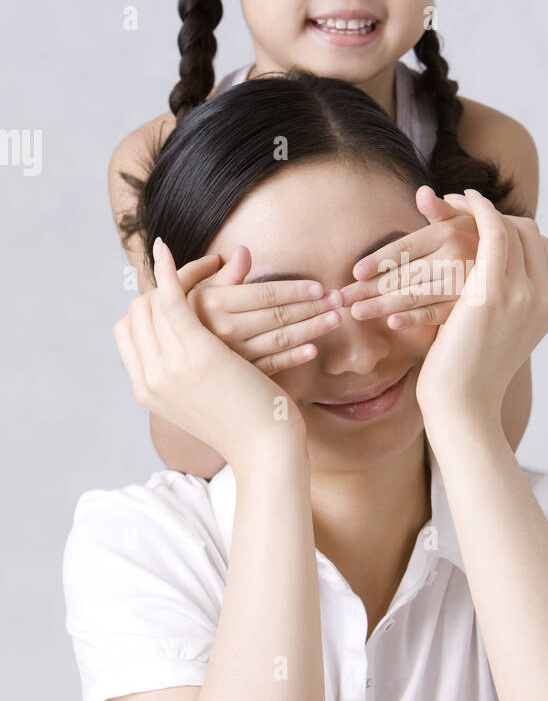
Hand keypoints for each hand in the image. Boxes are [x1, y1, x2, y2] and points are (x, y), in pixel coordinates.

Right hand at [113, 240, 307, 465]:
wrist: (267, 450)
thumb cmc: (246, 423)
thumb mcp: (208, 391)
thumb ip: (193, 360)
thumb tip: (192, 335)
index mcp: (148, 390)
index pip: (127, 332)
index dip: (144, 307)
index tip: (171, 292)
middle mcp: (150, 379)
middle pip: (138, 314)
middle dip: (160, 285)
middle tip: (196, 271)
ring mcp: (168, 366)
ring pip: (155, 304)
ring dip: (177, 274)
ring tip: (210, 260)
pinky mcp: (197, 352)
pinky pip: (171, 301)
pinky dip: (167, 272)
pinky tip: (165, 250)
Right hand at [182, 245, 344, 373]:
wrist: (169, 367)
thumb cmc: (187, 320)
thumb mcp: (197, 295)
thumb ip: (223, 276)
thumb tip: (242, 251)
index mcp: (211, 304)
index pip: (264, 294)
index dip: (294, 289)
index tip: (319, 286)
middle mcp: (220, 331)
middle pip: (276, 315)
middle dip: (312, 306)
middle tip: (339, 300)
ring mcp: (230, 355)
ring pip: (278, 339)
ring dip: (311, 328)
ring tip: (335, 319)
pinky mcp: (236, 375)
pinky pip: (271, 366)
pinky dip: (293, 358)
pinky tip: (312, 350)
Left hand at [338, 186, 478, 328]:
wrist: (520, 269)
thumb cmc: (479, 242)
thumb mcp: (464, 221)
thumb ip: (440, 210)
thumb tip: (422, 193)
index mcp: (450, 231)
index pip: (406, 247)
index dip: (378, 260)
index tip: (355, 273)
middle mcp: (458, 255)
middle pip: (405, 273)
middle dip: (370, 287)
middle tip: (341, 299)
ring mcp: (465, 283)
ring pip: (415, 295)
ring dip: (383, 305)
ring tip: (356, 312)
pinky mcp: (470, 307)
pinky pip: (437, 314)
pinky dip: (414, 319)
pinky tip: (392, 324)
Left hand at [415, 190, 547, 433]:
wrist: (462, 407)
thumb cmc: (467, 377)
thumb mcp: (490, 331)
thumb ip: (497, 303)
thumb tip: (487, 287)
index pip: (540, 250)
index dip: (513, 229)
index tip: (484, 221)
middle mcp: (546, 297)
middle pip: (531, 234)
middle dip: (497, 214)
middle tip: (463, 204)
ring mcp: (526, 293)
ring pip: (513, 228)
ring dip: (481, 208)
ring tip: (453, 200)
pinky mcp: (496, 290)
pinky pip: (494, 232)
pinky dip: (477, 210)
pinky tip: (455, 201)